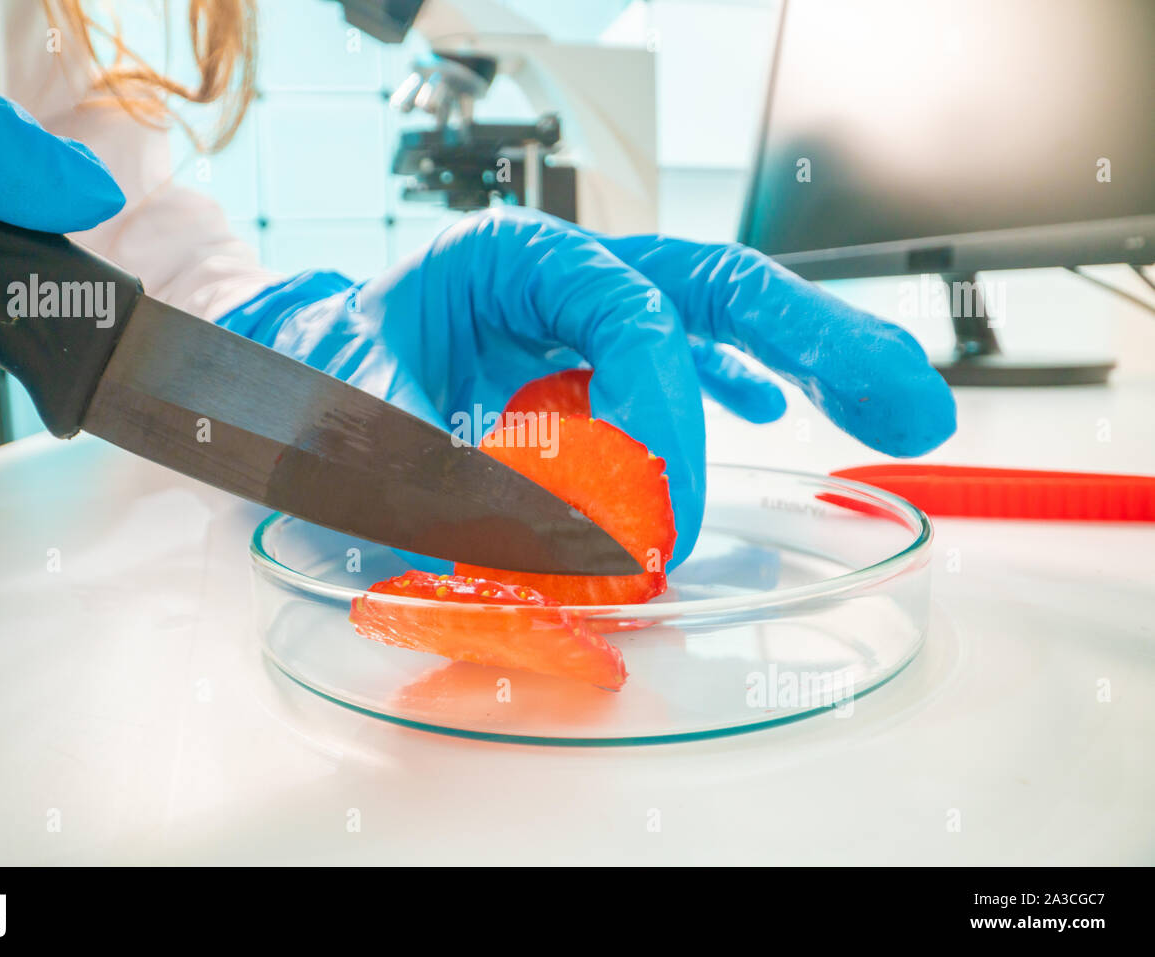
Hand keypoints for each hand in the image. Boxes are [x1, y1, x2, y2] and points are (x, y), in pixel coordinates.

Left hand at [218, 206, 955, 566]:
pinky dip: (735, 383)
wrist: (288, 377)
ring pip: (719, 319)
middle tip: (908, 403)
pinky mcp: (582, 358)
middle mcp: (562, 276)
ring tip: (898, 408)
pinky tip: (771, 407)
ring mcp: (581, 316)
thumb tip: (542, 559)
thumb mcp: (356, 427)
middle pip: (717, 287)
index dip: (667, 406)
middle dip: (819, 341)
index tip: (661, 508)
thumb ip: (438, 487)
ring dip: (810, 360)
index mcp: (510, 259)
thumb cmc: (313, 381)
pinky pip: (681, 358)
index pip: (630, 313)